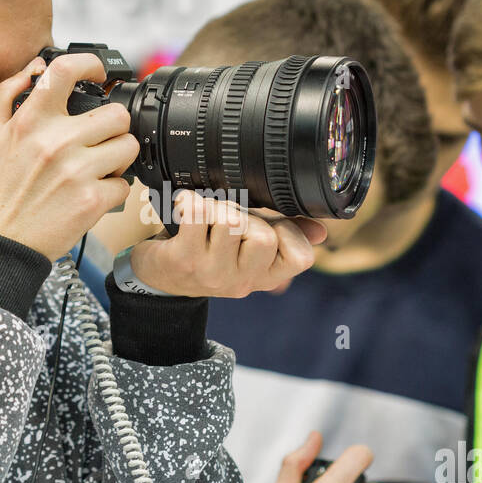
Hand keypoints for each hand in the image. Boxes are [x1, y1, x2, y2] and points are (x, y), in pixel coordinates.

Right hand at [0, 53, 138, 260]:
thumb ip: (8, 96)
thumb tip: (34, 68)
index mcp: (31, 121)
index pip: (66, 70)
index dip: (91, 64)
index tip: (99, 73)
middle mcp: (57, 141)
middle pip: (117, 114)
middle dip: (113, 127)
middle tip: (100, 140)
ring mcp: (78, 171)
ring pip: (129, 147)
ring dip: (119, 157)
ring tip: (99, 167)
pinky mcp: (92, 201)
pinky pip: (124, 184)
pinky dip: (112, 191)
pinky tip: (92, 194)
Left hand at [127, 191, 326, 297]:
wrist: (161, 275)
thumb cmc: (210, 253)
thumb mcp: (250, 248)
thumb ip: (286, 234)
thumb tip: (320, 231)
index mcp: (264, 277)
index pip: (300, 258)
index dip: (288, 233)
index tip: (268, 226)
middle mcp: (242, 282)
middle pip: (264, 236)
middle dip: (246, 216)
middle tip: (227, 219)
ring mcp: (212, 274)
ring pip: (231, 222)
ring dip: (217, 207)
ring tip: (206, 216)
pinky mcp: (184, 260)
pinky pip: (197, 214)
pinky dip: (190, 201)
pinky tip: (185, 207)